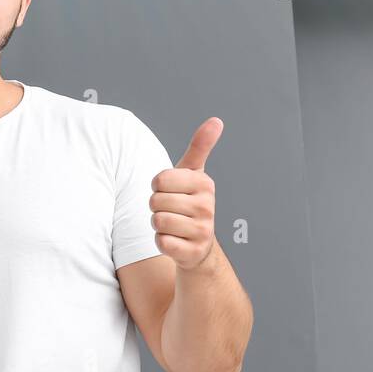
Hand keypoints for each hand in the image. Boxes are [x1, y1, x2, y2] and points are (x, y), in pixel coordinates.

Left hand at [149, 118, 221, 270]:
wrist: (198, 244)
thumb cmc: (189, 202)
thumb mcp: (193, 173)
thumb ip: (201, 146)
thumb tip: (217, 120)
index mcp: (204, 183)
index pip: (159, 180)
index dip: (158, 187)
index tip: (171, 191)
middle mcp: (207, 206)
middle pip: (156, 201)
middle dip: (157, 206)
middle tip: (172, 210)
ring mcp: (202, 230)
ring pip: (157, 221)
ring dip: (158, 224)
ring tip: (173, 225)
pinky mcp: (193, 252)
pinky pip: (161, 242)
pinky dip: (162, 241)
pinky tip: (175, 240)